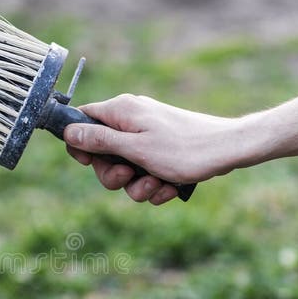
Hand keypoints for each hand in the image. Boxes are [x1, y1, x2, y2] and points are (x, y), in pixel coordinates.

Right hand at [64, 94, 239, 203]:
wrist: (228, 150)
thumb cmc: (183, 149)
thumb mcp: (135, 149)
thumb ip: (100, 141)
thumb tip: (68, 132)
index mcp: (121, 111)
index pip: (82, 121)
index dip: (80, 145)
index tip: (89, 162)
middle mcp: (132, 120)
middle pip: (102, 153)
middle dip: (114, 175)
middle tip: (129, 177)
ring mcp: (148, 135)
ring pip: (125, 169)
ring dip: (138, 185)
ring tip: (158, 184)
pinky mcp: (162, 151)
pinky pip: (146, 173)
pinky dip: (156, 184)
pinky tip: (170, 187)